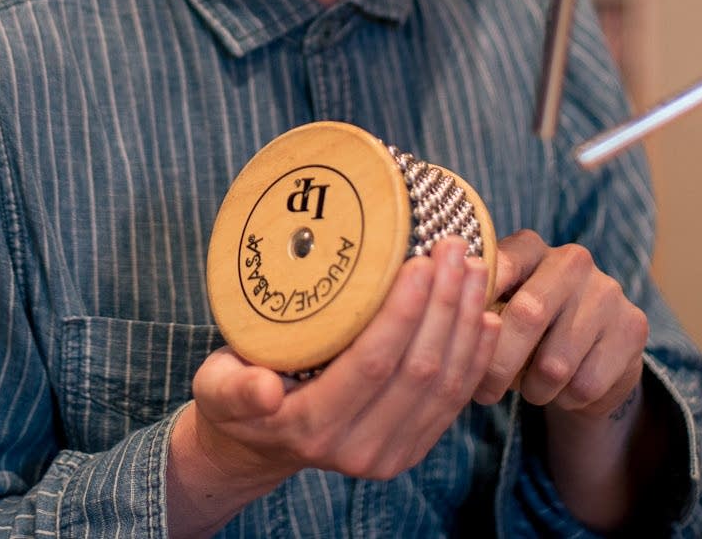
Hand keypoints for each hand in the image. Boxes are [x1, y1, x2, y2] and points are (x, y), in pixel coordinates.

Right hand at [166, 237, 499, 533]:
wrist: (256, 443)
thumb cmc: (232, 394)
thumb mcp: (216, 388)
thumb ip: (236, 388)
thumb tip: (265, 390)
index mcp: (313, 427)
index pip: (373, 364)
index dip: (404, 313)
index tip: (420, 260)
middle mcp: (359, 450)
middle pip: (419, 371)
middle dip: (444, 306)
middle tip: (453, 248)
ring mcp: (391, 455)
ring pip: (446, 386)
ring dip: (465, 323)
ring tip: (473, 267)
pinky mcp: (411, 448)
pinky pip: (454, 401)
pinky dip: (475, 355)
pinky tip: (484, 314)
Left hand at [475, 230, 646, 417]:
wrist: (595, 358)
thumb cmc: (532, 333)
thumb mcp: (503, 312)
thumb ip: (476, 308)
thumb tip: (433, 316)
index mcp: (532, 247)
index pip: (499, 268)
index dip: (474, 303)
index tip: (457, 333)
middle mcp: (572, 260)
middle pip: (528, 315)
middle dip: (498, 364)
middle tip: (483, 392)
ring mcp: (607, 292)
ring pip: (556, 362)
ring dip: (535, 389)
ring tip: (531, 387)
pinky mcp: (633, 327)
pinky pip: (585, 383)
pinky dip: (566, 398)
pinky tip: (565, 388)